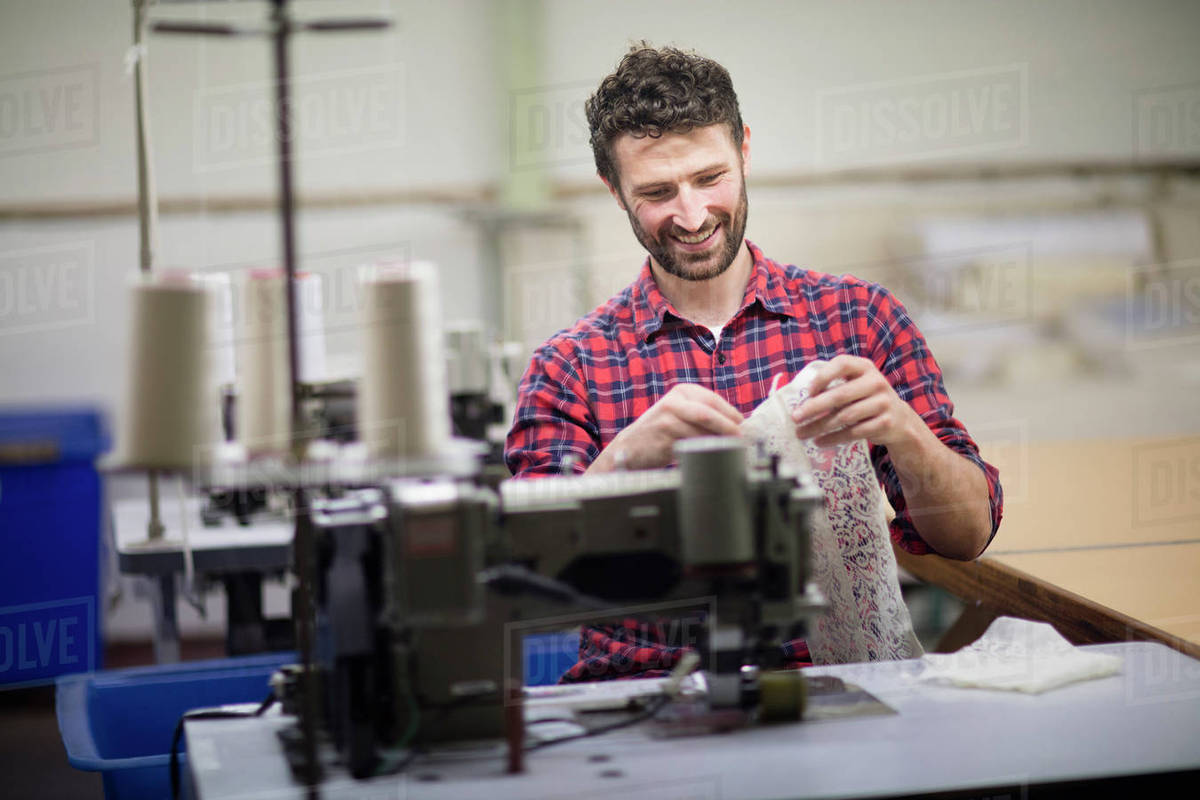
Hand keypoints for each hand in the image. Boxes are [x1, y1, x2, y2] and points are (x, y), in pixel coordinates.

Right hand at [598, 384, 743, 470]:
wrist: (631, 446)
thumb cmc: (663, 431)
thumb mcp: (682, 413)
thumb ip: (705, 415)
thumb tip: (739, 425)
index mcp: (683, 391)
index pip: (713, 400)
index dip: (732, 414)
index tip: (746, 427)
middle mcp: (674, 401)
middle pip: (708, 412)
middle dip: (729, 426)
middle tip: (742, 438)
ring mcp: (667, 419)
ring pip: (701, 429)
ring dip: (719, 440)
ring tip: (731, 448)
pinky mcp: (664, 437)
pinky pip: (691, 444)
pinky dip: (705, 449)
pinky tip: (713, 455)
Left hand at [791, 355, 919, 449]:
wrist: (899, 419)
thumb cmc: (866, 399)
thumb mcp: (856, 384)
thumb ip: (834, 386)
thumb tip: (801, 400)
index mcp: (865, 367)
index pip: (842, 364)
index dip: (823, 377)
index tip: (808, 392)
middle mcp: (876, 382)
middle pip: (840, 395)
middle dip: (814, 407)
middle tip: (795, 417)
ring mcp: (883, 403)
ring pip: (845, 417)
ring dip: (819, 427)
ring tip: (802, 433)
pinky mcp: (885, 423)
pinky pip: (854, 432)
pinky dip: (833, 438)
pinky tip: (819, 441)